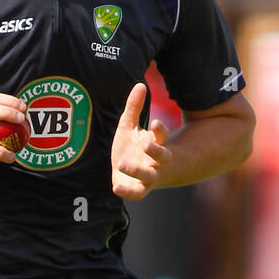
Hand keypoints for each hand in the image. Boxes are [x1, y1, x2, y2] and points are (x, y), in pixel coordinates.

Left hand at [111, 82, 170, 200]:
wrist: (135, 174)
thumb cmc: (134, 147)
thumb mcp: (130, 127)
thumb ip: (134, 108)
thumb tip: (140, 84)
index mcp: (156, 144)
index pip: (162, 136)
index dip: (160, 130)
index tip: (154, 123)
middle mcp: (155, 162)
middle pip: (162, 157)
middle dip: (156, 151)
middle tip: (146, 144)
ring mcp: (148, 177)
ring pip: (149, 176)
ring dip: (138, 171)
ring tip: (122, 164)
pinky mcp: (138, 190)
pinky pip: (136, 194)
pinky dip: (128, 192)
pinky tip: (115, 187)